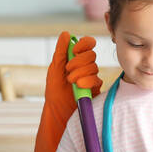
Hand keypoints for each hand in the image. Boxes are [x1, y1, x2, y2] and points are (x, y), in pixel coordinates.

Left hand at [35, 31, 100, 151]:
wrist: (57, 117)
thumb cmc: (54, 96)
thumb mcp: (54, 72)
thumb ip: (61, 53)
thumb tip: (66, 34)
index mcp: (75, 62)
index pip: (87, 46)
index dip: (85, 44)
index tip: (77, 48)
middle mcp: (85, 70)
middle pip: (91, 56)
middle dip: (79, 61)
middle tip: (68, 72)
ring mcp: (92, 81)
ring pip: (94, 68)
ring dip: (81, 72)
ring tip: (71, 82)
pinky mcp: (96, 93)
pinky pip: (97, 81)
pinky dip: (88, 81)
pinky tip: (80, 87)